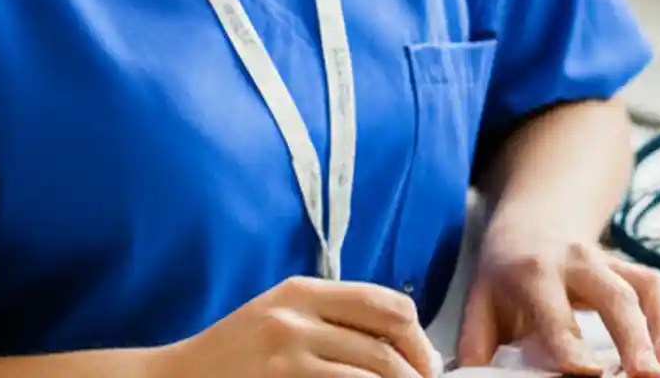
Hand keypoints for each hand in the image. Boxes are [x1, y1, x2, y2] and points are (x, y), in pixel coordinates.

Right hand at [157, 276, 438, 377]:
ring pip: (370, 374)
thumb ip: (330, 320)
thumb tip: (400, 344)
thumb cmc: (232, 356)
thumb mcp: (279, 318)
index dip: (418, 337)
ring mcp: (286, 354)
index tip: (428, 364)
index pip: (386, 304)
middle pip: (385, 343)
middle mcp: (296, 316)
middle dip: (416, 372)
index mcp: (302, 291)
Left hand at [456, 218, 659, 377]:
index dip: (570, 342)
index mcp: (532, 272)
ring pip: (647, 285)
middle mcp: (576, 262)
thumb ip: (477, 342)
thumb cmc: (508, 268)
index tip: (591, 372)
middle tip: (648, 374)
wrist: (534, 218)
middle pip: (613, 294)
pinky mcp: (631, 268)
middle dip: (634, 335)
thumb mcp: (481, 299)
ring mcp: (610, 262)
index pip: (553, 310)